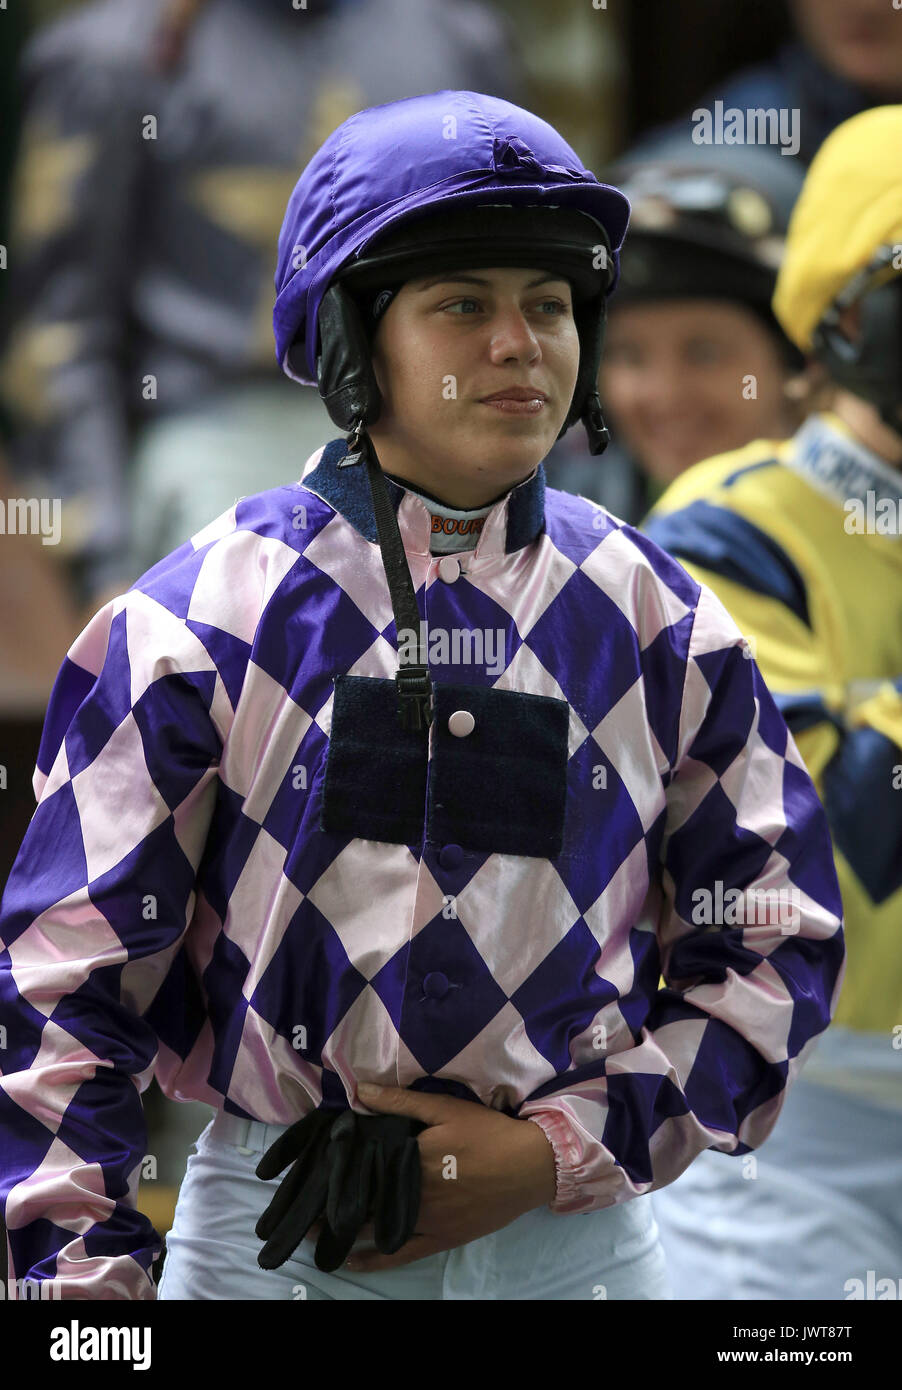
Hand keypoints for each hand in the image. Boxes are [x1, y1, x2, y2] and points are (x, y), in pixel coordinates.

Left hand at [314, 1083, 557, 1271]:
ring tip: (310, 1228)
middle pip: (363, 1199)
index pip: (362, 1166)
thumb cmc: (488, 1132)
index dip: (334, 1169)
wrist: (531, 1166)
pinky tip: (349, 1260)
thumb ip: (399, 1101)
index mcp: (411, 1159)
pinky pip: (401, 1254)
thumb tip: (357, 1092)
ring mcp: (428, 1221)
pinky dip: (373, 1259)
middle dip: (330, 1200)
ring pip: (375, 1228)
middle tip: (300, 1200)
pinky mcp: (442, 1239)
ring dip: (341, 1228)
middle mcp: (414, 1194)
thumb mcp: (445, 1108)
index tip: (307, 1168)